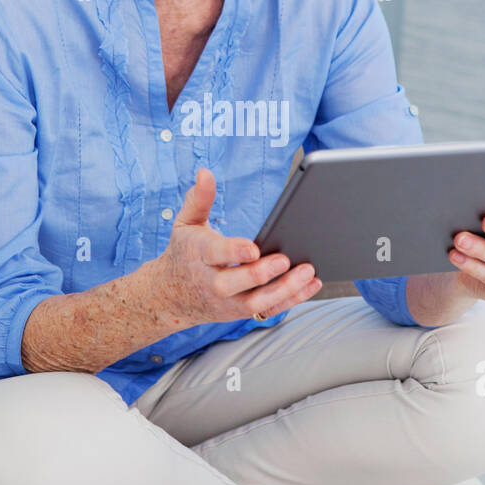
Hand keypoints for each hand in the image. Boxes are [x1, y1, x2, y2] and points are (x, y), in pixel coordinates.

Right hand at [149, 167, 322, 327]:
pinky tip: (312, 284)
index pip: (215, 254)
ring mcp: (229, 301)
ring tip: (307, 271)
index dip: (234, 252)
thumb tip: (205, 173)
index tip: (253, 248)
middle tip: (285, 259)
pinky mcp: (242, 311)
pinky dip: (292, 299)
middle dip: (261, 273)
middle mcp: (213, 283)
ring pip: (257, 301)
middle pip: (236, 283)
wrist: (171, 295)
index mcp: (199, 256)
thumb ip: (199, 199)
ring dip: (284, 289)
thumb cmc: (185, 253)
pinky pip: (269, 309)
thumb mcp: (185, 223)